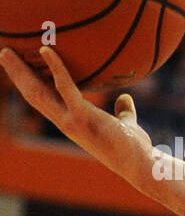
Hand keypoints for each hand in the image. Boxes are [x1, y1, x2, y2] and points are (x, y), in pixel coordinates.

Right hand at [0, 46, 154, 182]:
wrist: (140, 165)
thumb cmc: (133, 147)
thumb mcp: (125, 125)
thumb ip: (123, 112)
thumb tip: (124, 98)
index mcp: (70, 121)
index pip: (42, 100)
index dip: (27, 84)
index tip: (16, 67)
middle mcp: (65, 122)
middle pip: (32, 94)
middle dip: (16, 74)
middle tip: (3, 52)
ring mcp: (71, 120)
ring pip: (38, 91)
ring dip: (21, 70)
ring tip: (7, 51)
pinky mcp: (83, 117)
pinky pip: (65, 88)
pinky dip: (55, 68)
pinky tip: (46, 50)